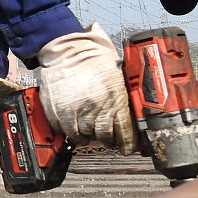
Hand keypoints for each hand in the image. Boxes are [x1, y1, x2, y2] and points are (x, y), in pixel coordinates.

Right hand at [36, 22, 135, 154]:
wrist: (68, 49)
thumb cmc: (94, 57)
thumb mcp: (119, 73)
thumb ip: (126, 94)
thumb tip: (136, 111)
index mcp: (117, 98)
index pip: (126, 133)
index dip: (127, 144)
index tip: (127, 148)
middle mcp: (99, 107)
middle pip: (106, 137)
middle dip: (108, 139)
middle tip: (107, 137)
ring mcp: (79, 111)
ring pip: (87, 136)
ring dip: (90, 136)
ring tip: (90, 130)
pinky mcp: (61, 112)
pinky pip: (70, 133)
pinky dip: (74, 134)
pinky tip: (77, 129)